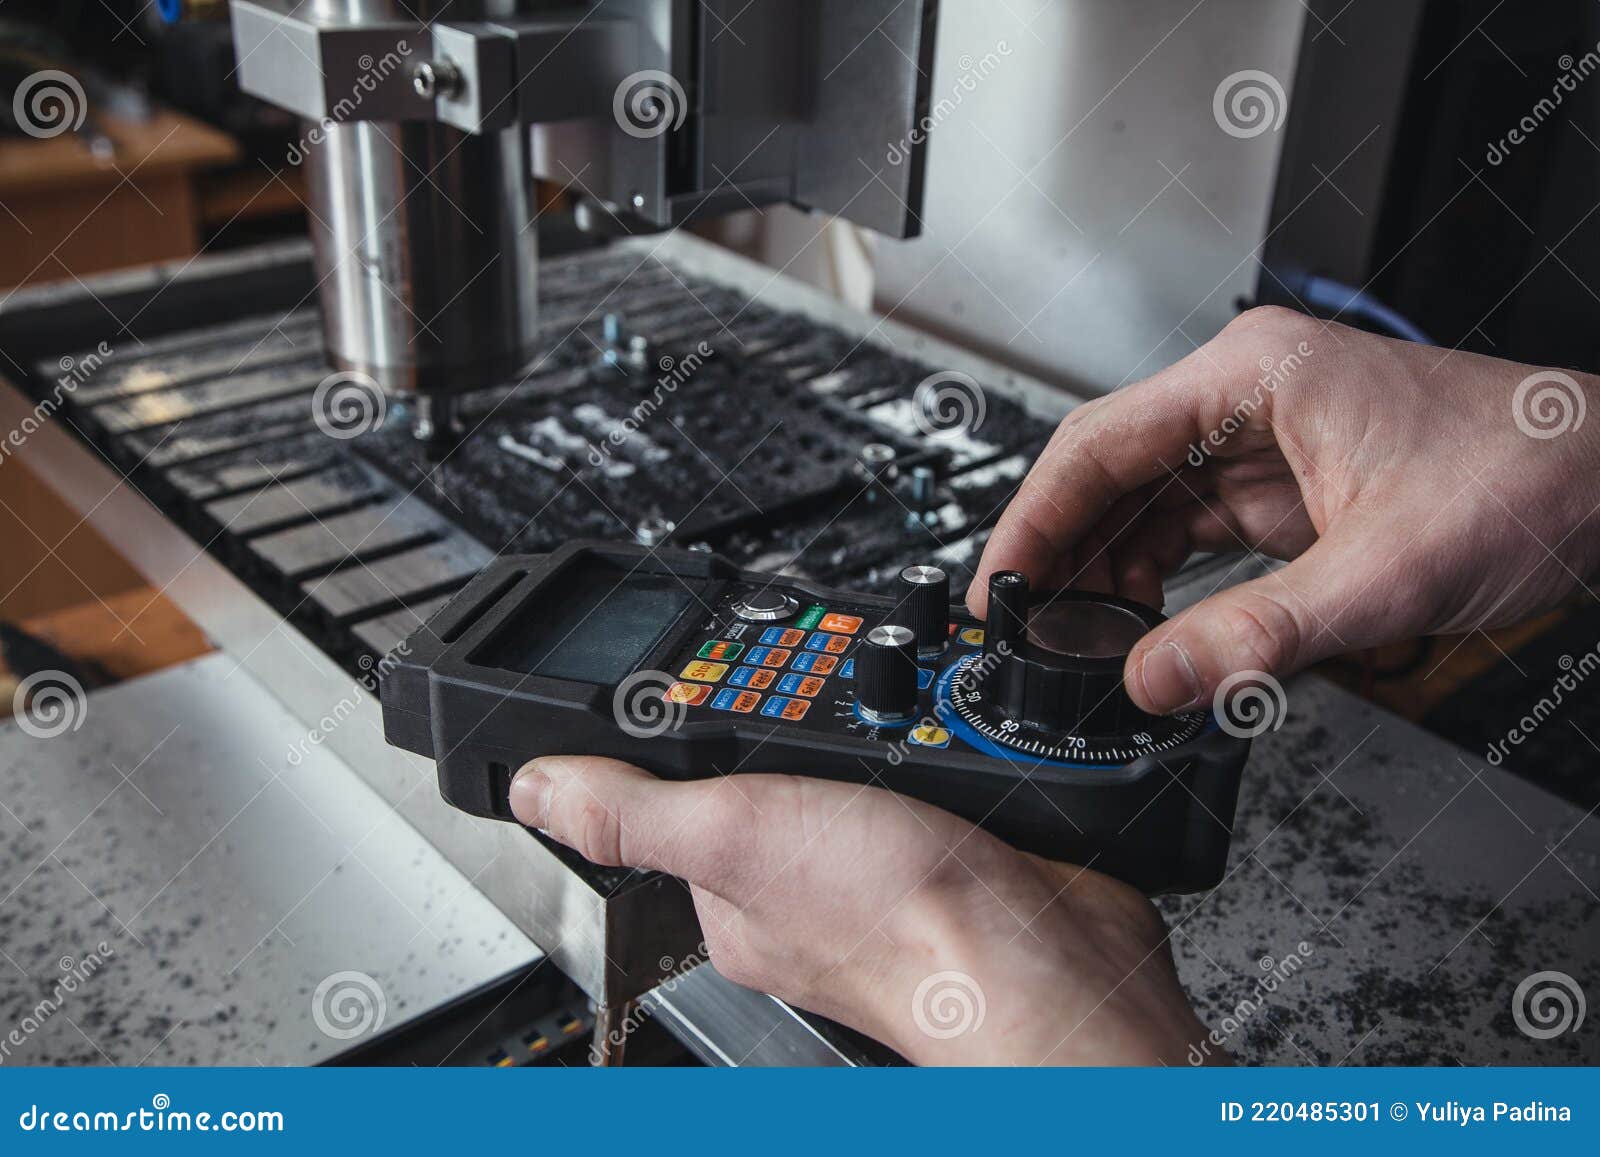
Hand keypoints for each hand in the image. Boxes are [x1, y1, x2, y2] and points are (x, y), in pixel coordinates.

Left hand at [509, 757, 1219, 1064]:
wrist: (1043, 950)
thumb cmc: (895, 918)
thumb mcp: (736, 834)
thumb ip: (634, 808)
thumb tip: (533, 787)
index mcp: (727, 895)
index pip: (673, 803)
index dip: (678, 744)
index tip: (701, 700)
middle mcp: (794, 889)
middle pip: (763, 775)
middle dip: (783, 727)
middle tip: (807, 709)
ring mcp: (871, 867)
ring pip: (840, 767)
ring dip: (855, 728)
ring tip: (872, 721)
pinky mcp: (941, 844)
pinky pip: (912, 772)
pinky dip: (917, 742)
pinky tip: (927, 736)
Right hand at [972, 307, 1599, 713]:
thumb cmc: (1528, 476)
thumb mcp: (1386, 573)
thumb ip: (1260, 636)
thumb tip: (1156, 680)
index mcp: (1251, 379)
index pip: (1098, 444)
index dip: (1034, 521)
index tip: (996, 587)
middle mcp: (1244, 400)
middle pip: (1108, 475)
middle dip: (1062, 555)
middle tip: (1022, 630)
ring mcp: (1261, 444)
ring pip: (1143, 508)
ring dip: (1107, 576)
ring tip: (1075, 644)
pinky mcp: (1283, 489)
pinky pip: (1190, 535)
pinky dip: (1158, 584)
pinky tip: (1143, 629)